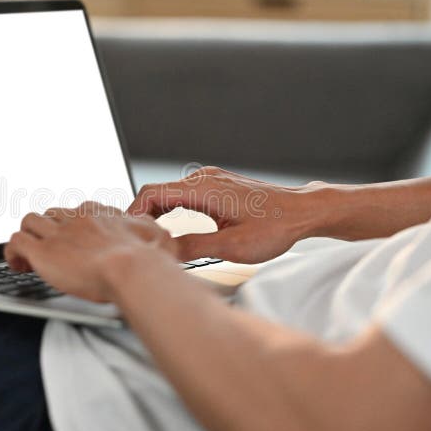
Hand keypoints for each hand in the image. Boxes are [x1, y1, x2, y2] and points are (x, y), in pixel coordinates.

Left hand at [4, 201, 179, 302]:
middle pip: (51, 215)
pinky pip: (16, 243)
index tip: (74, 241)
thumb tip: (168, 235)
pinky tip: (18, 265)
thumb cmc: (149, 260)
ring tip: (30, 257)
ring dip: (29, 238)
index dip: (71, 226)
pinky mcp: (43, 253)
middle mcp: (77, 218)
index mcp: (100, 214)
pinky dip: (12, 253)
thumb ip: (156, 233)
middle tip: (51, 250)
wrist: (133, 271)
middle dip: (48, 231)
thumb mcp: (160, 238)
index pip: (77, 212)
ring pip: (30, 222)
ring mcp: (58, 234)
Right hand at [128, 166, 325, 263]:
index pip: (153, 193)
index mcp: (203, 188)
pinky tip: (172, 229)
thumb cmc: (275, 226)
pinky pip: (184, 194)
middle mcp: (204, 178)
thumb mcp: (232, 246)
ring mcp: (211, 180)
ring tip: (152, 239)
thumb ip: (194, 247)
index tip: (128, 234)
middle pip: (157, 192)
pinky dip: (172, 210)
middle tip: (137, 242)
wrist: (302, 212)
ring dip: (157, 214)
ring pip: (170, 193)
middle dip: (142, 216)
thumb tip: (165, 253)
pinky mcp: (217, 186)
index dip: (134, 213)